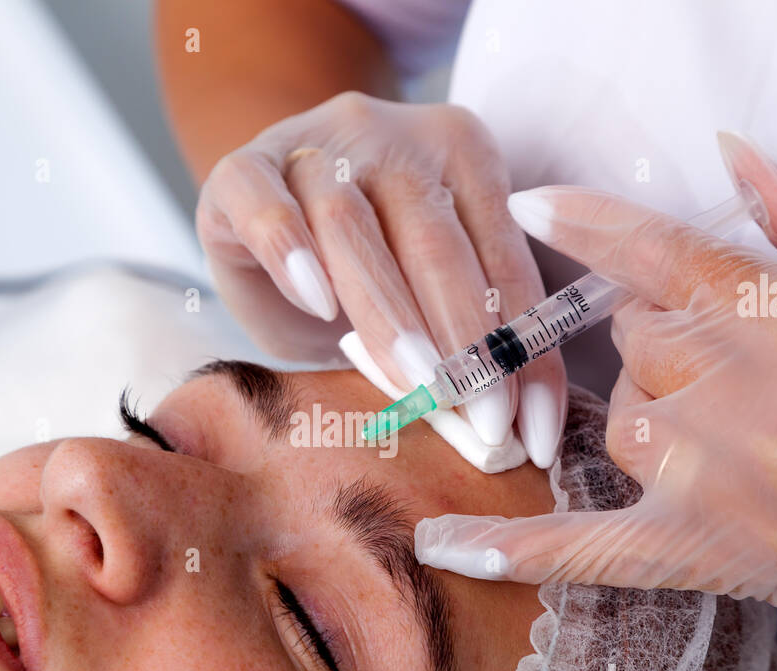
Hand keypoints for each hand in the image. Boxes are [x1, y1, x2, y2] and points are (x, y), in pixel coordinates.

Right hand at [196, 92, 567, 463]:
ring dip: (392, 315)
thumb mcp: (428, 296)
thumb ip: (469, 331)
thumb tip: (519, 423)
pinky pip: (265, 205)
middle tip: (483, 418)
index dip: (523, 345)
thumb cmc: (359, 272)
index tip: (534, 428)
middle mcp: (391, 135)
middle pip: (433, 239)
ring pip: (353, 226)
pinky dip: (291, 253)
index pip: (505, 256)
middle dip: (466, 339)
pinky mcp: (241, 170)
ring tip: (420, 384)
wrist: (260, 221)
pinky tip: (319, 305)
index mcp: (460, 151)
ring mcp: (313, 146)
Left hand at [416, 132, 776, 663]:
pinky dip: (516, 550)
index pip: (657, 252)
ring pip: (620, 423)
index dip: (587, 224)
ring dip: (653, 417)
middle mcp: (745, 396)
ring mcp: (721, 483)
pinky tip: (444, 545)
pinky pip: (588, 550)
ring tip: (738, 435)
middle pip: (634, 343)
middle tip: (739, 365)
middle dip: (668, 341)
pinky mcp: (712, 556)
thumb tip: (726, 151)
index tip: (528, 203)